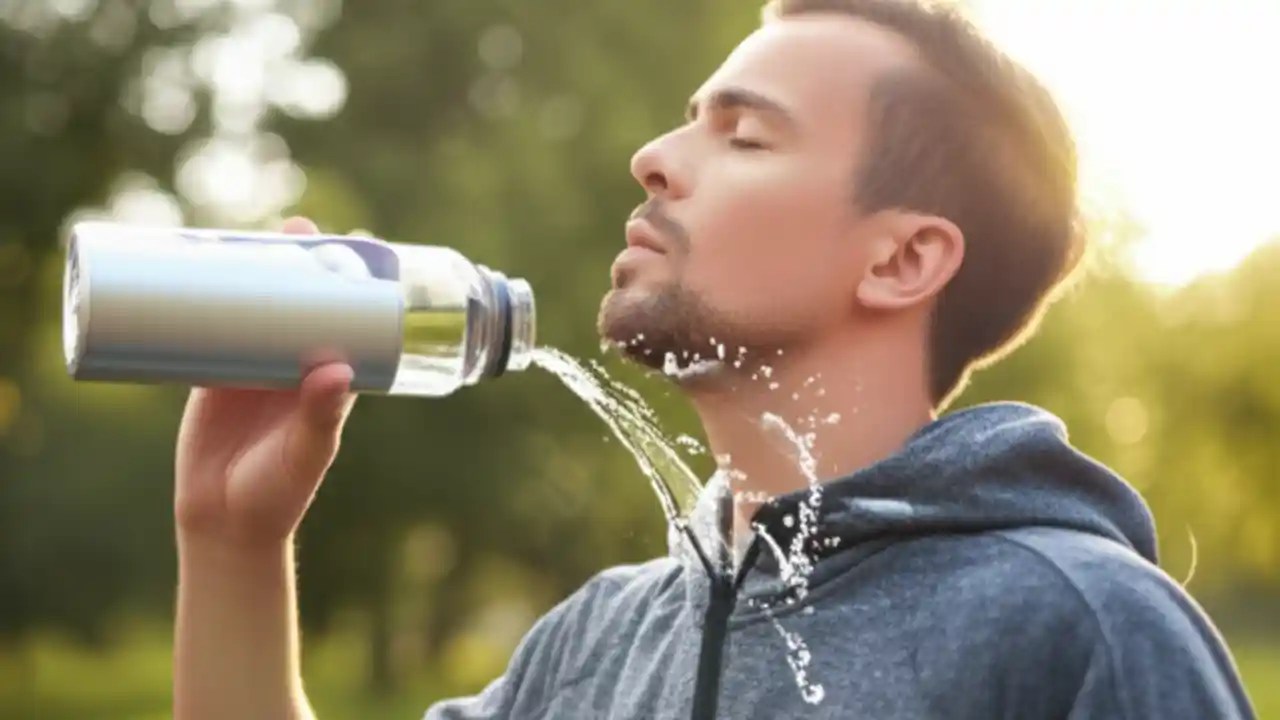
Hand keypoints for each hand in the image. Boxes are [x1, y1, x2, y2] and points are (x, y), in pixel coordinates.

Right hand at [174, 217, 356, 547]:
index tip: (349, 245)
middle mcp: (294, 366)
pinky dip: (200, 303)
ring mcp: (251, 368)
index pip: (345, 319)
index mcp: (329, 379)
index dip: (346, 284)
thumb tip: (337, 368)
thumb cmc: (278, 494)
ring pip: (252, 309)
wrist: (223, 525)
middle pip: (297, 303)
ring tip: (242, 235)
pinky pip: (207, 329)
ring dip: (248, 274)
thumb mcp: (306, 453)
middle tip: (294, 225)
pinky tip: (190, 270)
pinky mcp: (209, 377)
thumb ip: (321, 416)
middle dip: (296, 264)